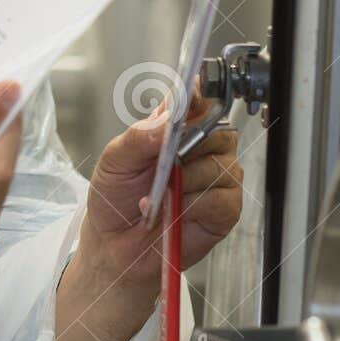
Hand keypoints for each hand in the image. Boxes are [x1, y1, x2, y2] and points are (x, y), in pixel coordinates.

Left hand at [77, 89, 242, 289]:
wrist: (115, 245)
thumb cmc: (115, 198)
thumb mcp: (114, 161)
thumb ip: (139, 137)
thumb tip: (167, 121)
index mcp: (175, 128)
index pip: (197, 101)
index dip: (198, 96)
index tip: (192, 96)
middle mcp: (202, 148)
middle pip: (215, 130)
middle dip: (185, 149)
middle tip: (161, 165)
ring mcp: (217, 177)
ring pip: (218, 166)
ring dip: (182, 184)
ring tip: (157, 197)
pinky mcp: (225, 208)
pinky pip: (221, 198)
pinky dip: (193, 206)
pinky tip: (174, 213)